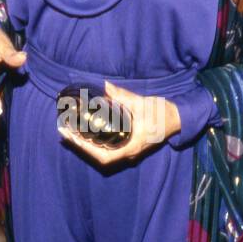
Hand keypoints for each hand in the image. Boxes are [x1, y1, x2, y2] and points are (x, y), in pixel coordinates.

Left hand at [58, 80, 179, 165]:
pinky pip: (108, 148)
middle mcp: (129, 153)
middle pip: (99, 156)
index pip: (104, 157)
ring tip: (70, 131)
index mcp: (132, 147)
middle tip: (64, 131)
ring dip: (85, 145)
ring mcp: (129, 151)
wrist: (178, 119)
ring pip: (102, 153)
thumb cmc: (162, 114)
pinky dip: (95, 142)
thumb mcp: (141, 103)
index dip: (85, 149)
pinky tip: (85, 132)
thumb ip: (121, 95)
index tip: (72, 137)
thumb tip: (102, 85)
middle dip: (80, 146)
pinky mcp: (129, 146)